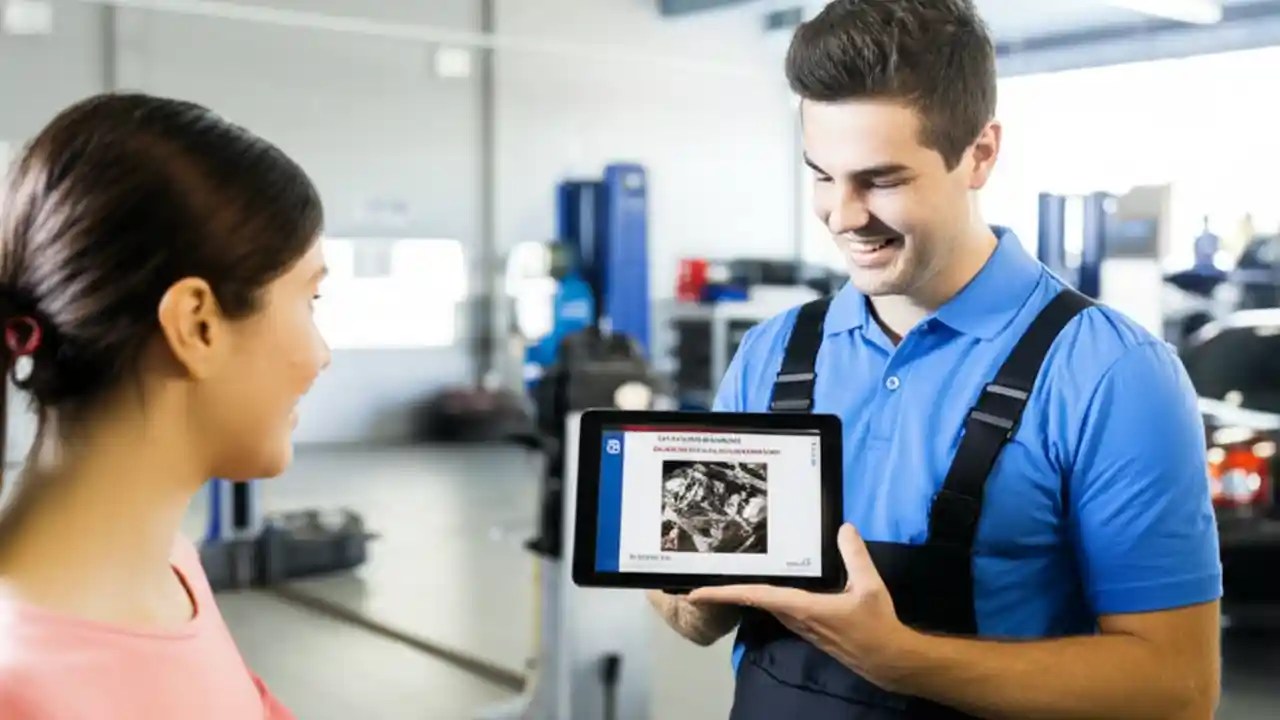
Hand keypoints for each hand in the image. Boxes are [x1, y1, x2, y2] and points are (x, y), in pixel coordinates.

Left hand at [688, 523, 911, 688]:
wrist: (886, 659)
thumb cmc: (876, 626)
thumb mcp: (870, 587)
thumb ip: (855, 556)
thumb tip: (844, 528)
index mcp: (803, 608)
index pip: (755, 597)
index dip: (724, 594)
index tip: (696, 593)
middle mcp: (794, 617)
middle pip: (752, 600)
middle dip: (724, 592)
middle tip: (697, 582)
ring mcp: (799, 624)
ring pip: (763, 605)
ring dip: (740, 595)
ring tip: (721, 580)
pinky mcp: (807, 626)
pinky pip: (776, 607)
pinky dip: (760, 597)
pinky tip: (760, 588)